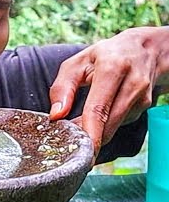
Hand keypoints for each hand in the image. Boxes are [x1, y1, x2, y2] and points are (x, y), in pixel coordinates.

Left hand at [49, 26, 168, 148]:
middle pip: (108, 124)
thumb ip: (62, 88)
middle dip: (87, 138)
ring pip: (113, 127)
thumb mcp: (77, 63)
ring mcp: (142, 95)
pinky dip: (105, 125)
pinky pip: (119, 124)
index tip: (80, 153)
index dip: (89, 133)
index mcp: (113, 68)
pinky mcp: (145, 105)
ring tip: (80, 122)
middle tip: (68, 140)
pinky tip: (100, 114)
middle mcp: (132, 82)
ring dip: (95, 132)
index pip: (99, 108)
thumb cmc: (106, 55)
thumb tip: (56, 115)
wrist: (146, 48)